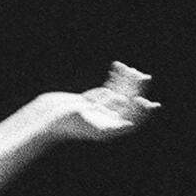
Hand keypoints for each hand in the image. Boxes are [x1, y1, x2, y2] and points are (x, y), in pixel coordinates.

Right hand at [35, 67, 160, 142]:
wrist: (50, 117)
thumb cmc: (69, 124)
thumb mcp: (91, 126)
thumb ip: (112, 128)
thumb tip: (130, 125)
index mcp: (111, 129)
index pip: (133, 119)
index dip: (141, 109)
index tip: (144, 98)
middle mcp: (109, 120)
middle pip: (129, 104)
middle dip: (137, 90)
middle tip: (145, 76)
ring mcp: (102, 109)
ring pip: (120, 93)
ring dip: (127, 81)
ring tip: (133, 69)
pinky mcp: (95, 99)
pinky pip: (109, 87)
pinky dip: (114, 77)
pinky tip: (117, 66)